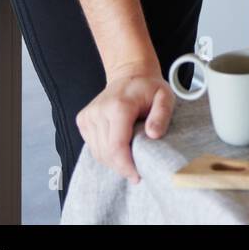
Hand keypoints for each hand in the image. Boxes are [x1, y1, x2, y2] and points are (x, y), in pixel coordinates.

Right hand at [76, 61, 172, 183]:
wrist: (130, 74)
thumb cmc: (149, 88)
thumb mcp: (165, 97)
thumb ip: (162, 115)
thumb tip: (153, 135)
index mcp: (118, 106)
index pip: (116, 146)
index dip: (126, 166)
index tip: (137, 175)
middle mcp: (99, 111)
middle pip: (106, 153)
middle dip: (122, 166)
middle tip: (138, 169)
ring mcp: (88, 116)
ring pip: (98, 153)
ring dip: (114, 162)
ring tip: (131, 157)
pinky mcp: (83, 121)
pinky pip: (93, 147)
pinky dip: (106, 153)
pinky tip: (120, 147)